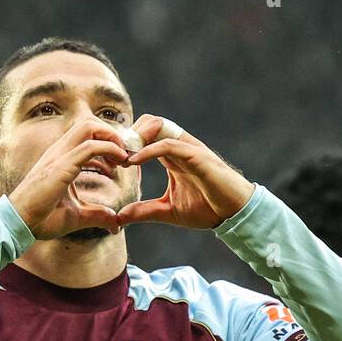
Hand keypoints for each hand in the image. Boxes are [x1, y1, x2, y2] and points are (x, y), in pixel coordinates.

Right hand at [7, 118, 129, 238]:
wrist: (19, 224)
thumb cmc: (41, 218)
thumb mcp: (77, 216)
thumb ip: (97, 215)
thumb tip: (115, 224)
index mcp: (61, 157)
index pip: (87, 134)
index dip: (108, 141)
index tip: (121, 161)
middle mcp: (59, 151)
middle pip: (89, 122)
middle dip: (113, 133)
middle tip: (124, 156)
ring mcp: (59, 156)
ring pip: (89, 126)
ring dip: (112, 137)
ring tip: (123, 158)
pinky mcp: (60, 167)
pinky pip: (89, 147)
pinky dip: (109, 149)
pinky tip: (119, 162)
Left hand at [116, 114, 254, 228]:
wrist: (234, 213)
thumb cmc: (208, 208)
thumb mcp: (168, 211)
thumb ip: (144, 211)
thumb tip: (120, 217)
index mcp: (171, 156)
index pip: (143, 137)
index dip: (123, 144)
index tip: (106, 160)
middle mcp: (178, 146)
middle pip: (147, 123)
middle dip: (126, 135)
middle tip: (109, 155)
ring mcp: (188, 148)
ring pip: (156, 127)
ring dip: (134, 138)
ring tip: (118, 156)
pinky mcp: (197, 155)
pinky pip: (168, 144)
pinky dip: (148, 150)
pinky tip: (133, 161)